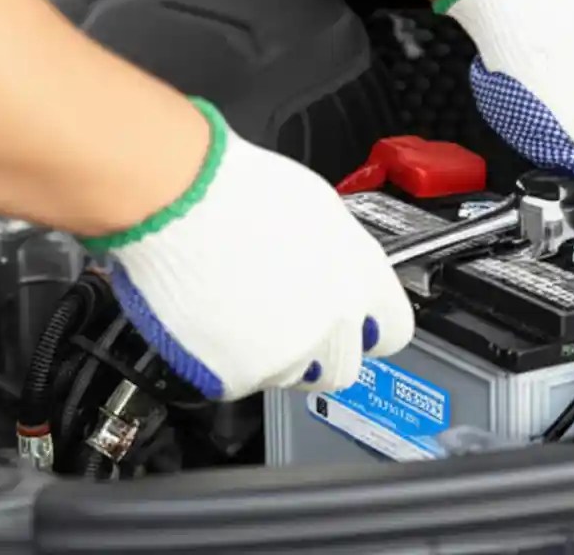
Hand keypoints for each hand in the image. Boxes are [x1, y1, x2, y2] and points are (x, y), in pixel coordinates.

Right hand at [83, 98, 413, 400]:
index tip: (353, 327)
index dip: (368, 330)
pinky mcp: (240, 375)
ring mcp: (289, 353)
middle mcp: (335, 322)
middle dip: (318, 352)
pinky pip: (238, 384)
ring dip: (270, 356)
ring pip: (289, 377)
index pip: (394, 331)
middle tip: (282, 321)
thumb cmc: (238, 188)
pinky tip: (210, 320)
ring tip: (236, 308)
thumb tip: (336, 274)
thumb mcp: (317, 210)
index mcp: (362, 277)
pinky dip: (223, 363)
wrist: (179, 199)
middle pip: (342, 367)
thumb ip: (340, 258)